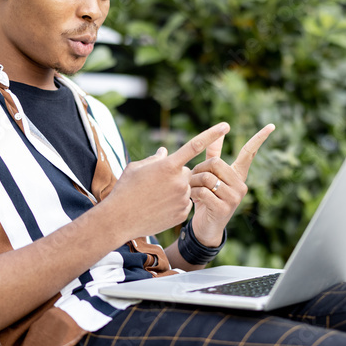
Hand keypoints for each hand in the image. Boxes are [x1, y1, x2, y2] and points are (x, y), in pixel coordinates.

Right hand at [103, 123, 230, 239]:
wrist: (120, 220)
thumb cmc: (125, 190)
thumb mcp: (136, 168)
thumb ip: (155, 158)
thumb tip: (165, 151)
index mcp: (168, 165)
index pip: (195, 145)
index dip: (212, 134)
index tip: (225, 126)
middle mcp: (179, 181)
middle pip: (186, 172)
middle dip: (175, 175)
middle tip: (156, 185)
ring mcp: (182, 198)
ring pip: (185, 188)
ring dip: (174, 190)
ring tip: (155, 198)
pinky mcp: (183, 213)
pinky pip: (184, 203)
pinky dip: (174, 204)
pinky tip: (159, 209)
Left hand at [188, 124, 275, 245]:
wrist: (205, 228)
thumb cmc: (208, 198)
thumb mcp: (211, 176)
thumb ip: (214, 155)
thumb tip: (218, 132)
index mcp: (238, 175)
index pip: (249, 153)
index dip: (258, 139)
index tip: (271, 126)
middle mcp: (241, 185)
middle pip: (215, 163)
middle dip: (199, 169)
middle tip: (192, 178)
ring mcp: (234, 198)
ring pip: (208, 178)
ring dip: (193, 182)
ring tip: (191, 189)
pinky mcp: (224, 209)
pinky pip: (204, 192)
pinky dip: (193, 194)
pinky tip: (192, 199)